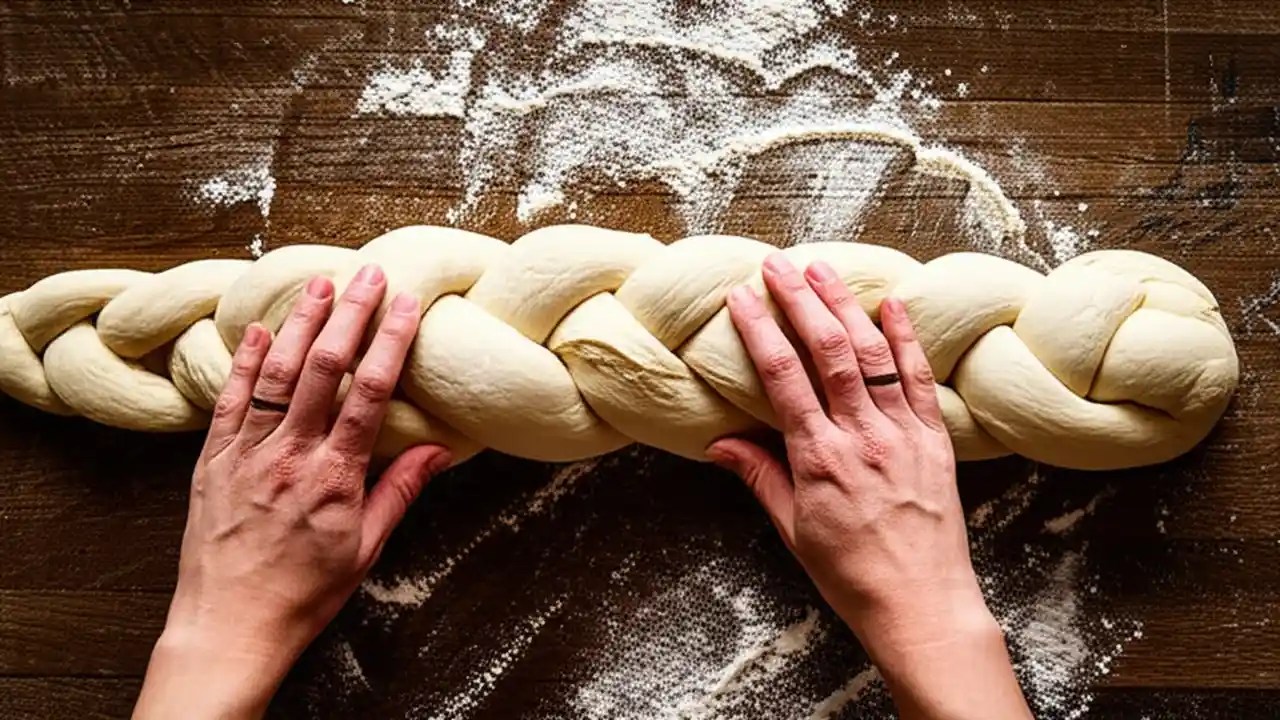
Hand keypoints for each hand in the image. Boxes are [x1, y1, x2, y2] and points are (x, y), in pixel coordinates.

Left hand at [135, 265, 449, 718]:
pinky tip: (259, 330)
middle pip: (323, 368)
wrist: (230, 627)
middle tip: (368, 272)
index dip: (390, 341)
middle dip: (350, 314)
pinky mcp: (212, 461)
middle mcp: (289, 455)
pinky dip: (244, 361)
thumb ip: (400, 491)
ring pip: (275, 374)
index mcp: (334, 477)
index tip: (407, 304)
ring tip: (320, 284)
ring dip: (300, 323)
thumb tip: (441, 449)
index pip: (370, 392)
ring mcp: (246, 454)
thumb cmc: (303, 594)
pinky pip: (229, 400)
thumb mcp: (366, 548)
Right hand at [708, 253, 1029, 718]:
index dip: (759, 330)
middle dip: (799, 301)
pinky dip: (905, 338)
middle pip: (829, 352)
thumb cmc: (852, 575)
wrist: (922, 606)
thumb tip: (718, 443)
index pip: (783, 378)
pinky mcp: (935, 440)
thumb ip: (760, 477)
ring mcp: (904, 435)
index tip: (739, 296)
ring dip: (845, 307)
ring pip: (873, 355)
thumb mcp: (793, 530)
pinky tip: (891, 304)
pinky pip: (918, 379)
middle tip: (777, 264)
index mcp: (820, 459)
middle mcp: (863, 437)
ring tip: (822, 269)